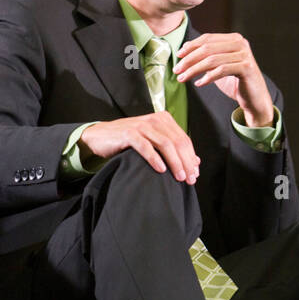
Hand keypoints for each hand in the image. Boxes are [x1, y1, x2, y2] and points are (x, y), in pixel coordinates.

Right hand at [81, 113, 199, 183]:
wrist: (101, 136)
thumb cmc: (130, 140)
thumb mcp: (153, 141)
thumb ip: (173, 148)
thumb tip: (196, 162)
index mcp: (164, 119)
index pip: (184, 140)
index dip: (191, 158)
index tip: (195, 174)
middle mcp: (155, 120)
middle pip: (178, 142)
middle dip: (186, 162)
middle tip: (190, 179)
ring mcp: (141, 126)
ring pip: (165, 144)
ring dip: (174, 162)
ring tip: (179, 177)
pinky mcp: (129, 133)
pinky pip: (145, 147)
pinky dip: (155, 159)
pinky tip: (161, 170)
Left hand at [176, 34, 274, 127]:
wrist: (255, 99)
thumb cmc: (236, 82)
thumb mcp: (219, 66)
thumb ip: (207, 56)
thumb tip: (184, 49)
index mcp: (234, 39)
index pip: (208, 38)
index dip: (191, 46)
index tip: (178, 56)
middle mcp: (241, 43)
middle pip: (208, 48)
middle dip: (189, 59)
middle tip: (177, 70)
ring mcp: (245, 55)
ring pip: (212, 60)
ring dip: (194, 70)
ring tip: (183, 78)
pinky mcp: (247, 67)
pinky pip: (221, 70)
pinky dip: (208, 77)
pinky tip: (199, 83)